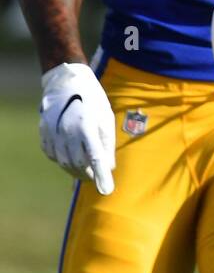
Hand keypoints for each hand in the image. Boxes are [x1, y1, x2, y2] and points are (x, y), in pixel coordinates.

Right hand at [40, 62, 116, 192]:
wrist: (67, 81)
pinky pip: (52, 154)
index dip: (101, 176)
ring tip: (84, 170)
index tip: (106, 191)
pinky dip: (61, 160)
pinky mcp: (44, 132)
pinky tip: (69, 158)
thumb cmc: (93, 100)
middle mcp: (67, 131)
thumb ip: (107, 144)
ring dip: (75, 170)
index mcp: (86, 126)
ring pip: (63, 162)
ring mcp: (53, 132)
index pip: (95, 158)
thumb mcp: (106, 118)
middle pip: (78, 164)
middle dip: (88, 175)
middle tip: (96, 177)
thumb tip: (109, 168)